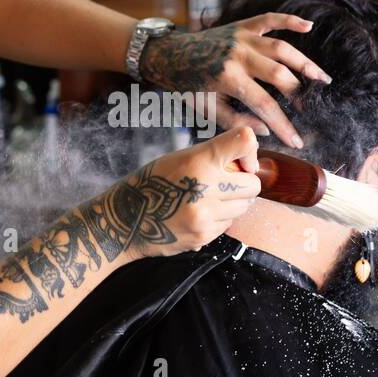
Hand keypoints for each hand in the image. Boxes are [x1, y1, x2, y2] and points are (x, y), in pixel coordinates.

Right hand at [92, 127, 261, 259]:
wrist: (124, 221)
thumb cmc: (151, 184)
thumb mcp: (178, 158)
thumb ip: (213, 155)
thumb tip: (248, 157)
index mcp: (199, 161)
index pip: (244, 141)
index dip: (249, 150)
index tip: (243, 158)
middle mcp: (205, 188)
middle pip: (253, 184)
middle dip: (245, 181)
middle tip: (227, 182)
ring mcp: (205, 216)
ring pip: (244, 206)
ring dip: (234, 201)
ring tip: (210, 198)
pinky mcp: (204, 236)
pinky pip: (228, 224)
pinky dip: (220, 218)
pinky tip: (200, 213)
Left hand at [138, 14, 331, 148]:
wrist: (168, 55)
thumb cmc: (187, 86)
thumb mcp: (207, 110)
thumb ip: (237, 121)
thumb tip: (267, 129)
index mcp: (228, 78)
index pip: (265, 105)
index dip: (284, 125)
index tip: (297, 141)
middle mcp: (238, 55)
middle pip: (279, 75)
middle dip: (298, 95)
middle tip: (312, 108)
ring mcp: (241, 37)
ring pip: (282, 48)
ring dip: (304, 63)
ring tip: (321, 78)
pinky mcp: (241, 26)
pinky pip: (269, 19)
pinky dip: (290, 20)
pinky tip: (309, 26)